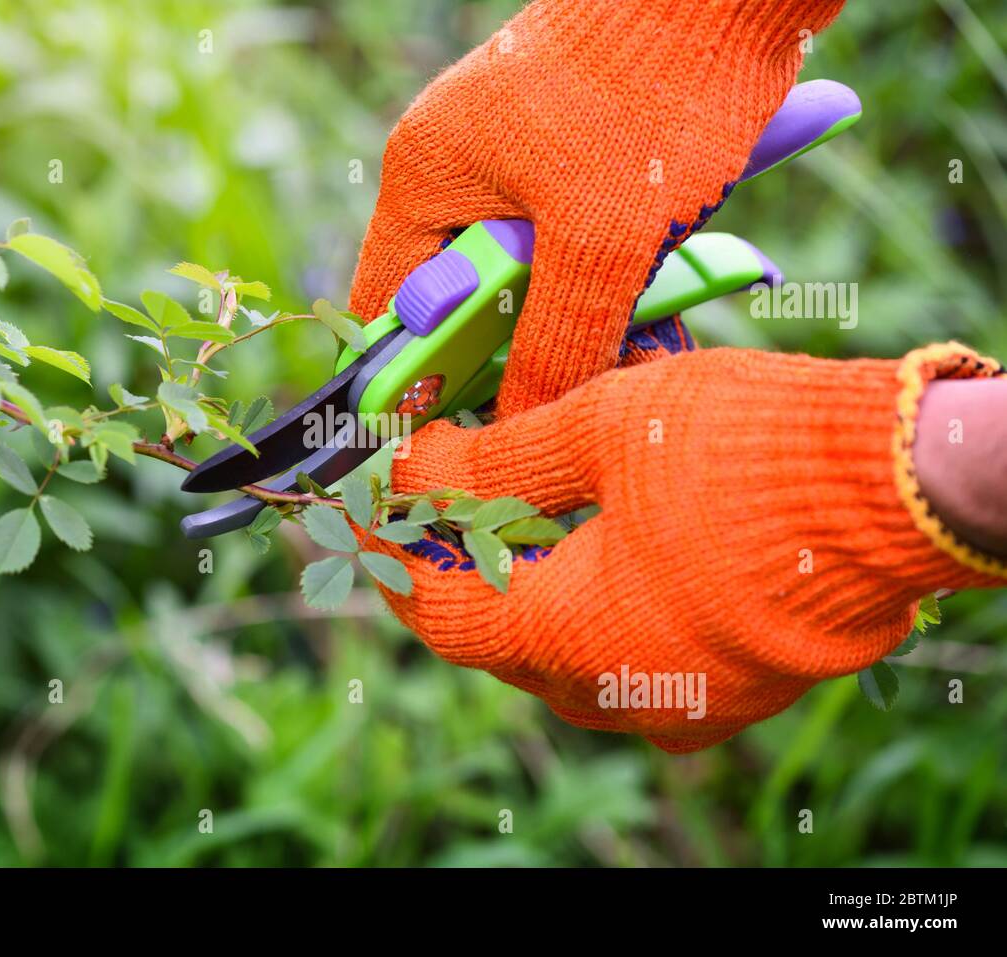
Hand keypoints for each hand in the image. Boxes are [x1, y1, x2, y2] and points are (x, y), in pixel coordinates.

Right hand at [350, 0, 846, 414]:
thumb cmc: (652, 85)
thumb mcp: (601, 239)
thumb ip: (556, 342)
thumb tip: (521, 426)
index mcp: (428, 179)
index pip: (386, 304)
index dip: (414, 375)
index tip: (458, 428)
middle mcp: (462, 169)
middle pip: (468, 299)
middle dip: (525, 347)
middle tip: (577, 381)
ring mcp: (522, 158)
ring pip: (535, 276)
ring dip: (588, 313)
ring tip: (645, 328)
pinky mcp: (581, 154)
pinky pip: (582, 242)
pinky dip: (620, 275)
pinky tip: (671, 284)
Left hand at [364, 344, 1006, 751]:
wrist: (903, 486)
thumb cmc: (749, 450)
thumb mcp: (601, 429)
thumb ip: (493, 463)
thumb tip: (409, 472)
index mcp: (572, 637)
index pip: (441, 615)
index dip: (392, 559)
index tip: (363, 513)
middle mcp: (620, 692)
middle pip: (500, 641)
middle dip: (459, 572)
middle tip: (432, 507)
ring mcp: (682, 703)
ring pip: (565, 656)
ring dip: (526, 592)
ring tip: (507, 521)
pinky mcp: (733, 691)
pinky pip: (631, 662)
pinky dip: (594, 608)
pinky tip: (592, 550)